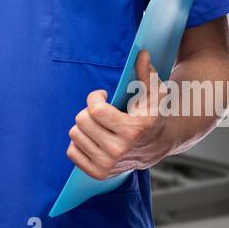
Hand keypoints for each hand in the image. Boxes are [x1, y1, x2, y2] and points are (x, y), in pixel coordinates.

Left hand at [66, 49, 175, 180]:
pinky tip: (93, 139)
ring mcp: (107, 164)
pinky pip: (71, 152)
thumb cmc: (152, 116)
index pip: (95, 110)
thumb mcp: (154, 95)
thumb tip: (141, 53)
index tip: (102, 96)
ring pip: (75, 135)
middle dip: (89, 111)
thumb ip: (147, 74)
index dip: (95, 97)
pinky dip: (79, 143)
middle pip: (81, 121)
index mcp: (132, 130)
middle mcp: (119, 150)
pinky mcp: (98, 174)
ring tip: (98, 126)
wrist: (156, 147)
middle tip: (100, 113)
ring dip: (84, 126)